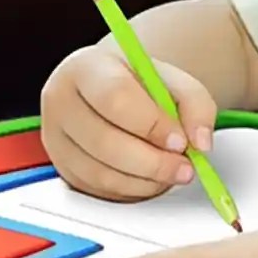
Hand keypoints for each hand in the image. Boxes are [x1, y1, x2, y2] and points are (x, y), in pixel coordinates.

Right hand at [40, 44, 217, 201]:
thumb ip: (195, 104)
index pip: (115, 97)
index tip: (180, 141)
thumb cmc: (139, 83)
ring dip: (146, 180)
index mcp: (86, 68)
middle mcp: (61, 101)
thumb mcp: (172, 79)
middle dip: (153, 162)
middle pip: (104, 142)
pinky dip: (133, 190)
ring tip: (174, 172)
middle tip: (185, 167)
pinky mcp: (63, 168)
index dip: (151, 124)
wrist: (113, 89)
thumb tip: (201, 142)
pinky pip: (99, 190)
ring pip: (101, 173)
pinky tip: (152, 178)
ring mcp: (56, 138)